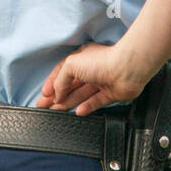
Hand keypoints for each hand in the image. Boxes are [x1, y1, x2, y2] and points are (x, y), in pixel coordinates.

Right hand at [36, 42, 154, 115]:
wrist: (126, 69)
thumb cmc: (100, 61)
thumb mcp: (71, 65)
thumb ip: (60, 80)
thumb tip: (57, 95)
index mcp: (81, 58)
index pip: (62, 72)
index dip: (52, 83)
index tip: (44, 95)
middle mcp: (91, 69)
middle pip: (70, 85)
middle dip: (56, 96)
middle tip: (44, 107)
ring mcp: (101, 82)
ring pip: (81, 95)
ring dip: (68, 103)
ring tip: (56, 111)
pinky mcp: (110, 93)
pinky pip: (96, 102)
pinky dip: (87, 107)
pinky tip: (78, 112)